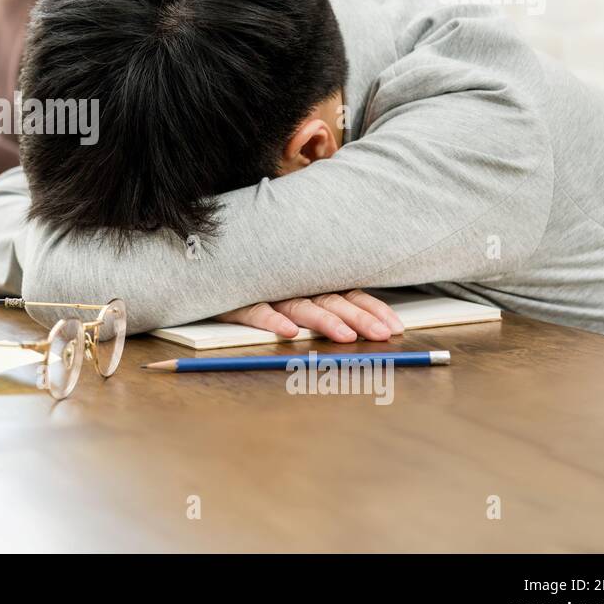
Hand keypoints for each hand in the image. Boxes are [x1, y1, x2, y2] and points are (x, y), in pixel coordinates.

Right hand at [216, 290, 402, 342]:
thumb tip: (369, 327)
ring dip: (324, 321)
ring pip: (301, 306)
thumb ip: (327, 304)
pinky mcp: (240, 300)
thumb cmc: (261, 284)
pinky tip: (287, 332)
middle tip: (380, 335)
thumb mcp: (298, 290)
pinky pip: (257, 310)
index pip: (349, 293)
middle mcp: (294, 284)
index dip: (372, 309)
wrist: (209, 266)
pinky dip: (272, 319)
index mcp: (312, 281)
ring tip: (345, 336)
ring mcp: (268, 291)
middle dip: (359, 318)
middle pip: (332, 300)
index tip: (394, 328)